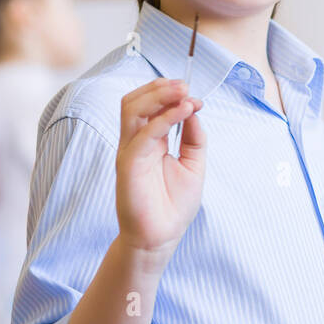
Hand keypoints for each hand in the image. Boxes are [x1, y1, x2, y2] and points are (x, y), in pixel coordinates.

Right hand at [115, 77, 205, 258]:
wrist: (161, 237)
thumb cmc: (174, 204)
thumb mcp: (193, 164)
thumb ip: (194, 137)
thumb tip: (194, 108)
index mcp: (150, 141)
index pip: (150, 105)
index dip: (170, 94)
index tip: (194, 96)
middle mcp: (136, 142)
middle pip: (136, 101)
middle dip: (161, 88)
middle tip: (185, 86)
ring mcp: (130, 151)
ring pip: (132, 109)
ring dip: (158, 95)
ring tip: (183, 92)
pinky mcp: (128, 164)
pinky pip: (143, 133)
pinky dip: (164, 118)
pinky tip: (183, 112)